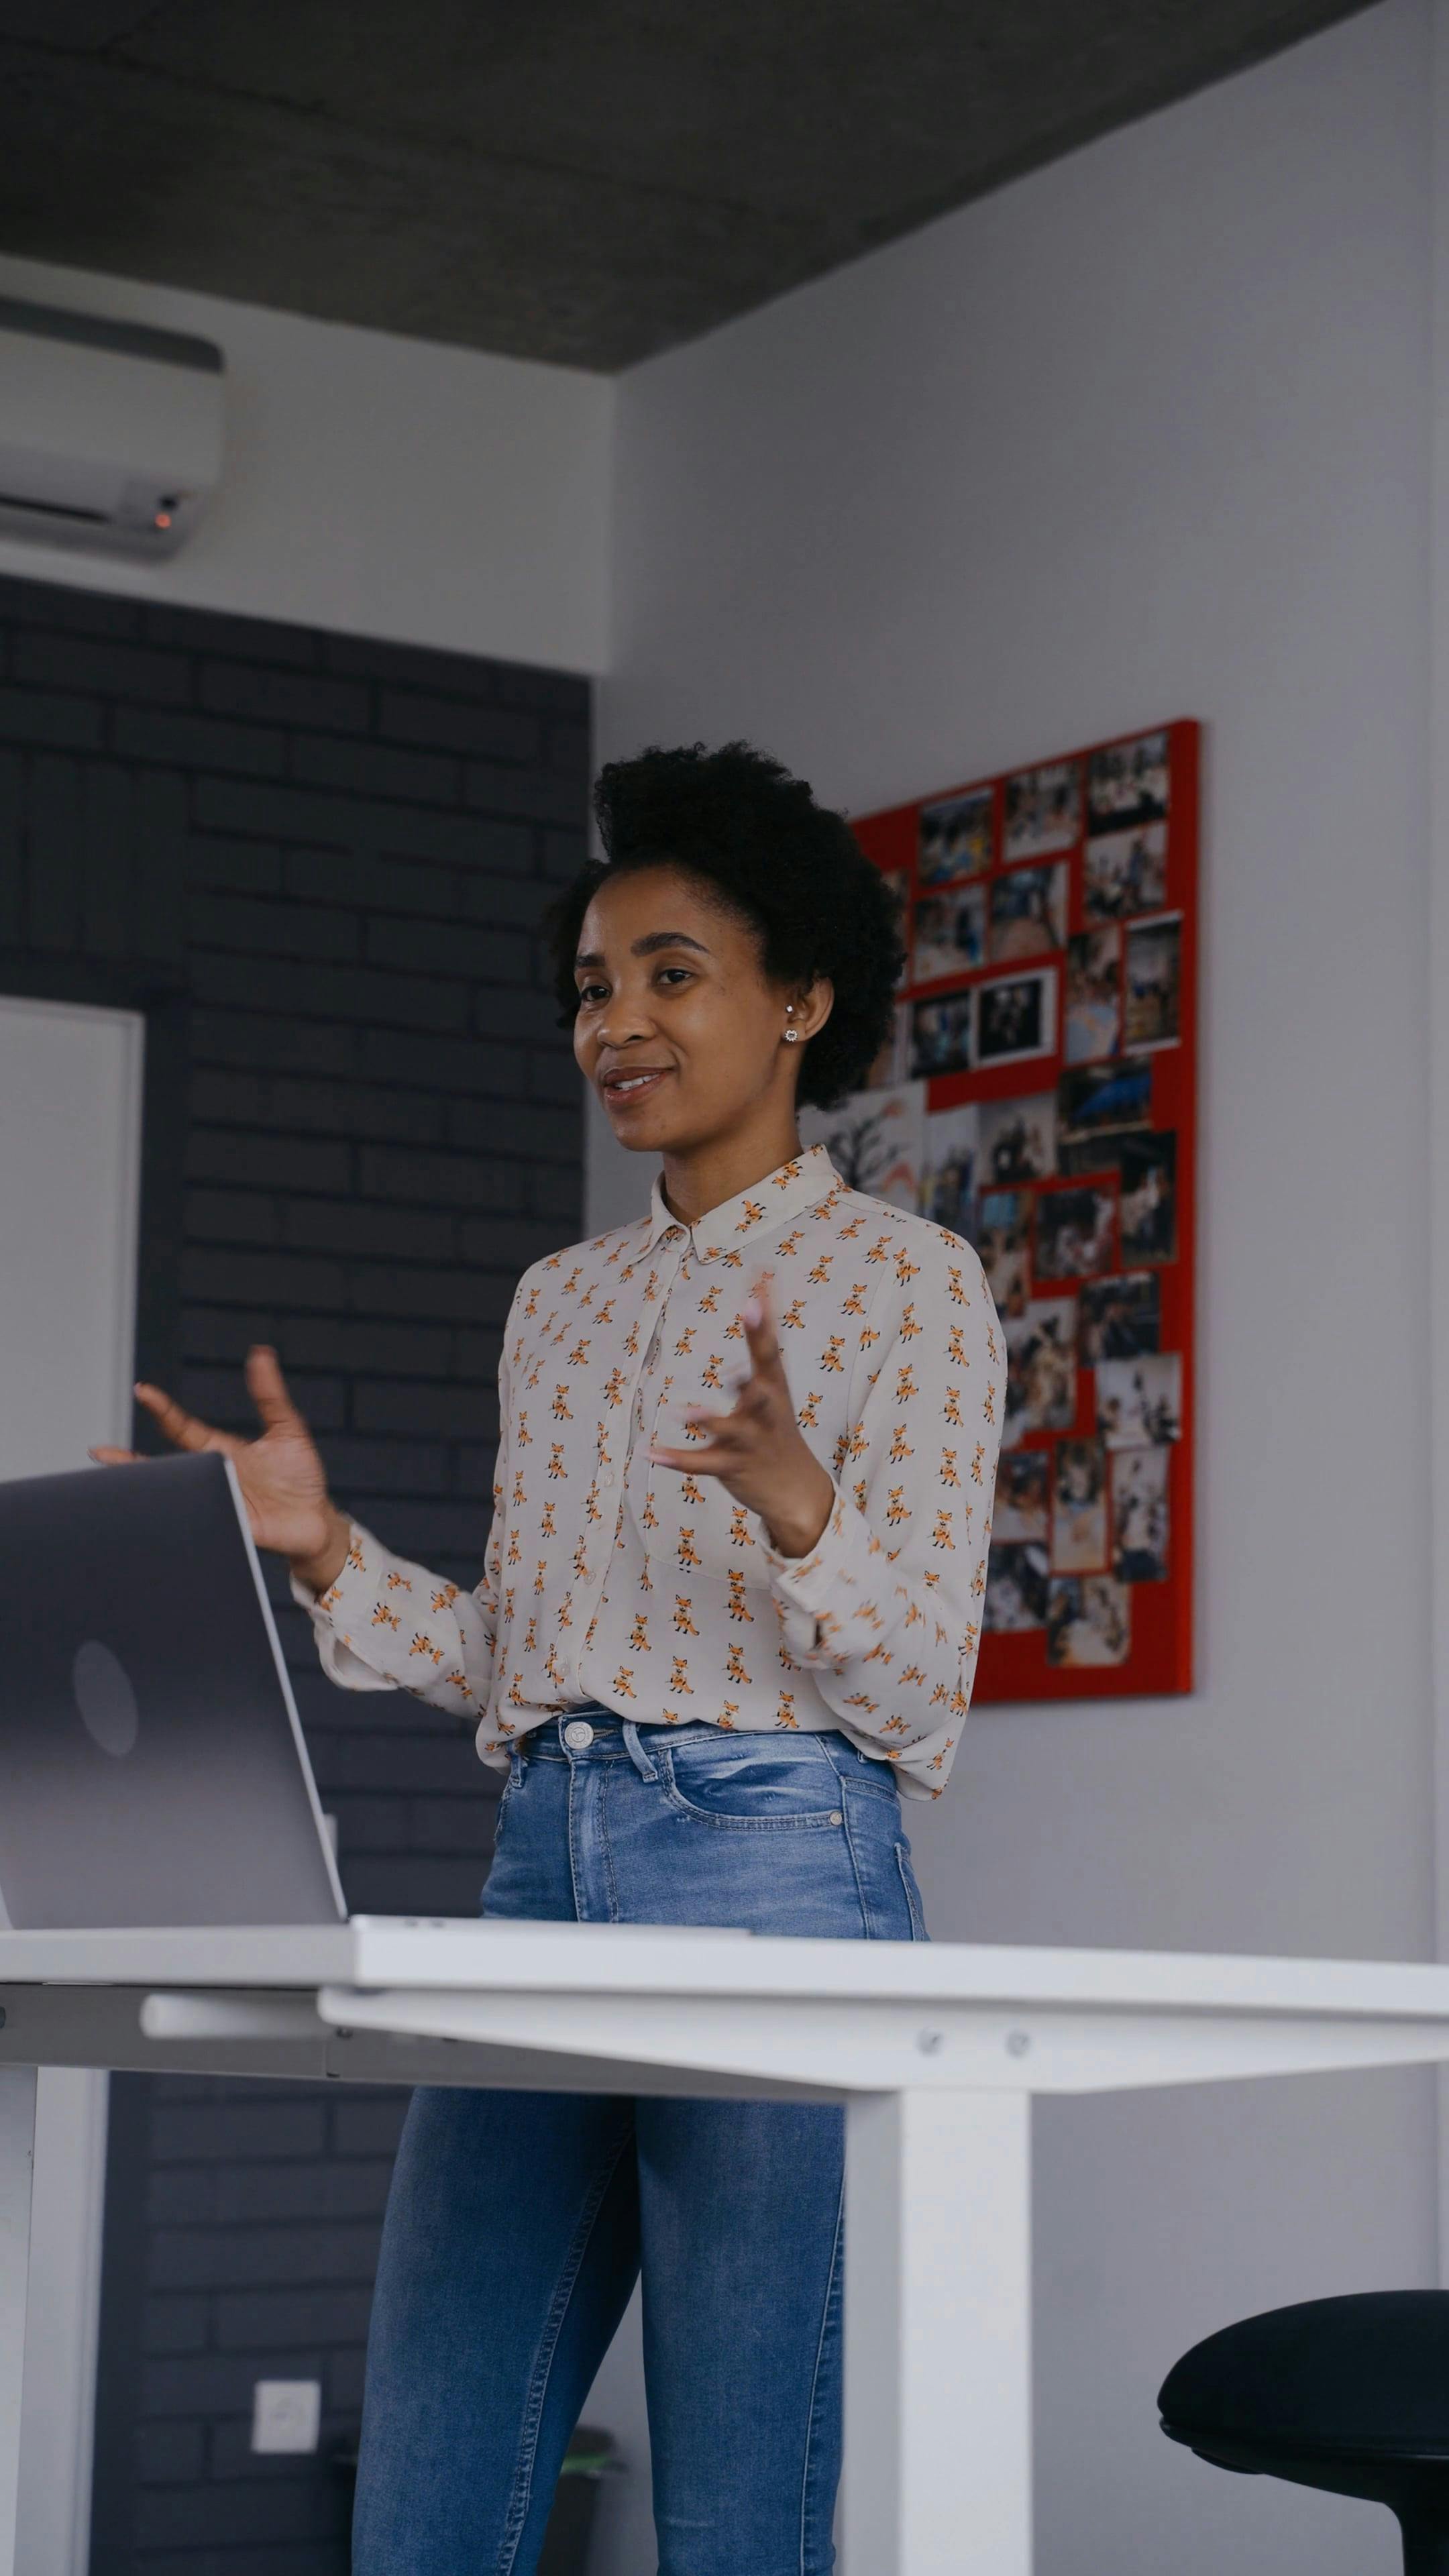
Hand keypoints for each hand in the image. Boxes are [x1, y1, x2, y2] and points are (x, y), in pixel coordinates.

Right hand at [91, 1345, 350, 1592]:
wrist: (317, 1521)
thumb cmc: (300, 1476)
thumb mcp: (287, 1429)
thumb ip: (270, 1396)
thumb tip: (261, 1354)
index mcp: (220, 1451)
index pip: (182, 1428)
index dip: (163, 1409)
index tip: (143, 1391)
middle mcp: (211, 1476)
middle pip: (162, 1466)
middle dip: (129, 1462)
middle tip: (101, 1453)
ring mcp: (216, 1502)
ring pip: (173, 1495)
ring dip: (147, 1490)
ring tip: (118, 1482)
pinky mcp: (228, 1526)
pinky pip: (198, 1522)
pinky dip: (182, 1518)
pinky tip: (164, 1513)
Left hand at [647, 1276, 833, 1558]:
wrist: (797, 1491)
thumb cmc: (777, 1430)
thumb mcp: (773, 1388)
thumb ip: (761, 1345)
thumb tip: (758, 1296)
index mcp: (773, 1389)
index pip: (770, 1347)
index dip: (763, 1316)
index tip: (760, 1279)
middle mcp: (765, 1413)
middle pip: (761, 1384)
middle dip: (756, 1356)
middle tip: (750, 1321)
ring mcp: (750, 1443)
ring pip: (730, 1430)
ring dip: (709, 1420)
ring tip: (686, 1411)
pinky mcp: (732, 1467)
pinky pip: (701, 1463)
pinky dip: (676, 1458)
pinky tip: (651, 1452)